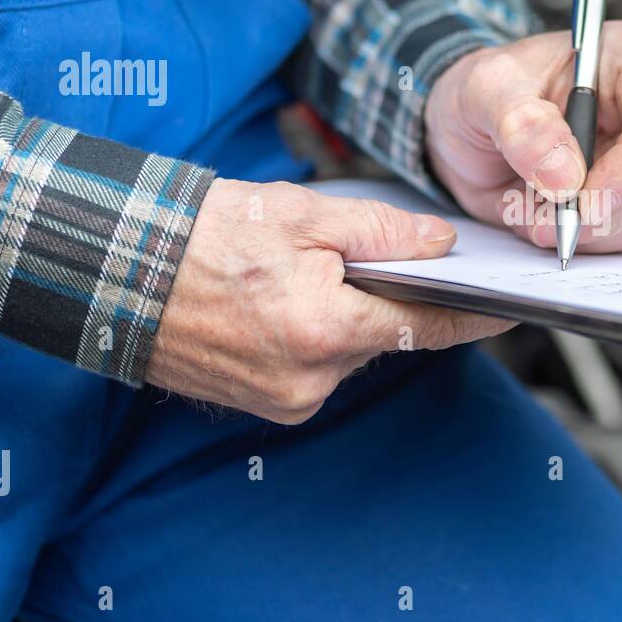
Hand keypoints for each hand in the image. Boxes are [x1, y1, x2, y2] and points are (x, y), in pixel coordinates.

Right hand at [145, 178, 513, 423]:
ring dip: (341, 314)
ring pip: (347, 351)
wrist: (112, 270)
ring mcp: (284, 401)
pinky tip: (277, 302)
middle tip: (344, 255)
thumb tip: (440, 245)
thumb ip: (383, 232)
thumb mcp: (301, 215)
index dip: (473, 317)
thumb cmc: (200, 235)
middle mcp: (310, 381)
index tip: (509, 309)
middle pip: (383, 335)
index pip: (426, 327)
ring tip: (293, 274)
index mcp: (325, 331)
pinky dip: (313, 334)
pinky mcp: (263, 405)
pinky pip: (314, 368)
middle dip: (379, 296)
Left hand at [425, 21, 621, 251]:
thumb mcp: (485, 90)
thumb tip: (565, 176)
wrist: (470, 127)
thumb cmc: (488, 91)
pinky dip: (586, 241)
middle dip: (601, 211)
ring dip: (588, 231)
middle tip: (542, 220)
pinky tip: (543, 217)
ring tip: (529, 211)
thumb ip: (522, 124)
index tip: (585, 199)